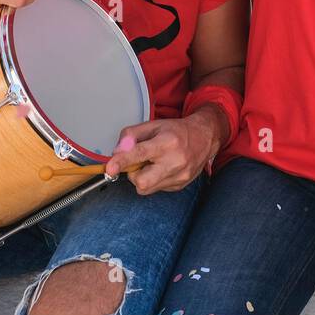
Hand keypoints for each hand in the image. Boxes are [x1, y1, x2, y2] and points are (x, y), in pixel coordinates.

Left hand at [103, 107, 226, 194]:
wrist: (205, 138)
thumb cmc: (176, 131)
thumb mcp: (153, 125)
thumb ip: (131, 136)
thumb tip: (116, 152)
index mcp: (167, 142)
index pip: (139, 154)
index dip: (121, 161)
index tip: (110, 168)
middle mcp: (175, 161)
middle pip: (142, 181)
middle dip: (133, 174)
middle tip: (139, 163)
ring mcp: (179, 176)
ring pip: (146, 188)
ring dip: (143, 178)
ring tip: (152, 164)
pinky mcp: (180, 185)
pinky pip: (156, 189)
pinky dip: (153, 180)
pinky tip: (162, 169)